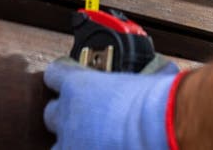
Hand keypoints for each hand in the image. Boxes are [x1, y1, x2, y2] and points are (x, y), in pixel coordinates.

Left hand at [43, 56, 182, 148]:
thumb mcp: (143, 78)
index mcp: (77, 85)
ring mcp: (70, 143)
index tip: (70, 78)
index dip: (62, 75)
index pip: (54, 74)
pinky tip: (98, 149)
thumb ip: (139, 76)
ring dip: (70, 142)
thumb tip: (161, 70)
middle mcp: (67, 114)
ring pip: (58, 144)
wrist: (157, 129)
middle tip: (85, 116)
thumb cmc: (151, 102)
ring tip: (89, 141)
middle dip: (66, 114)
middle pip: (51, 112)